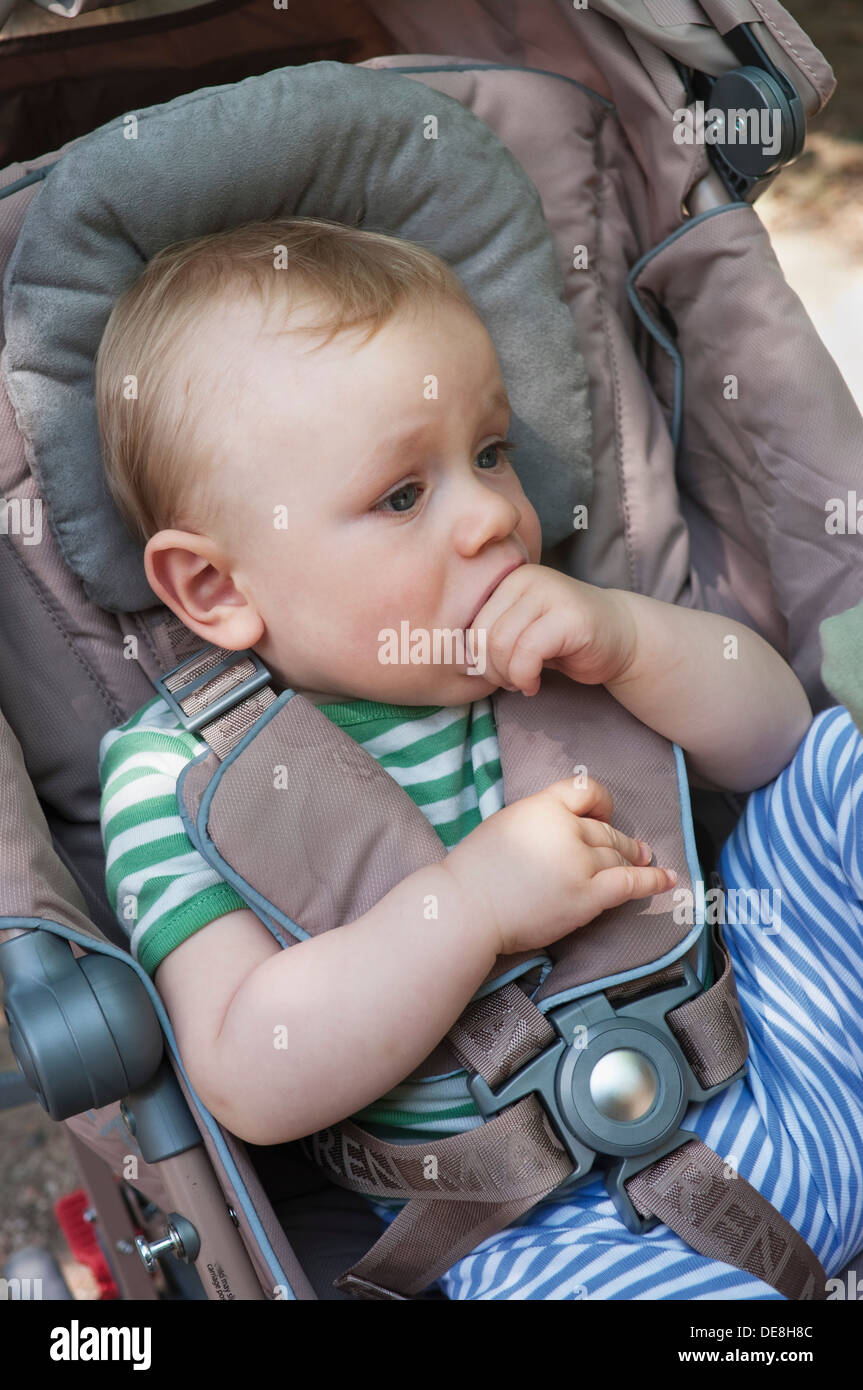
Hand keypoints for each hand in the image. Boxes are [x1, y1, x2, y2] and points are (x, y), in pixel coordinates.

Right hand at [443, 775, 676, 957]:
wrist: (467, 908)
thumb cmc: (476, 871)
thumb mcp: (507, 823)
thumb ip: (540, 819)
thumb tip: (569, 827)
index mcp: (542, 805)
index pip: (585, 790)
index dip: (600, 803)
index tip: (603, 814)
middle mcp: (566, 829)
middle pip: (605, 830)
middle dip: (620, 841)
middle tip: (632, 848)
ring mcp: (579, 863)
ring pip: (617, 857)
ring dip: (633, 859)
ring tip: (645, 860)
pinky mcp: (587, 896)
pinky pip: (630, 884)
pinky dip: (653, 880)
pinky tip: (669, 879)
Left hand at [467, 564, 636, 695]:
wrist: (620, 637)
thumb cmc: (562, 640)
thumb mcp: (518, 629)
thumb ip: (489, 632)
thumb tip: (449, 658)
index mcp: (506, 577)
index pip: (467, 622)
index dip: (474, 657)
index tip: (493, 671)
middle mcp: (526, 578)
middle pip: (481, 634)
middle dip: (489, 669)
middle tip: (508, 681)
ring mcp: (550, 593)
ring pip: (500, 644)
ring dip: (507, 676)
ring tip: (522, 682)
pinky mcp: (570, 617)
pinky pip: (527, 653)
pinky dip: (525, 677)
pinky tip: (534, 684)